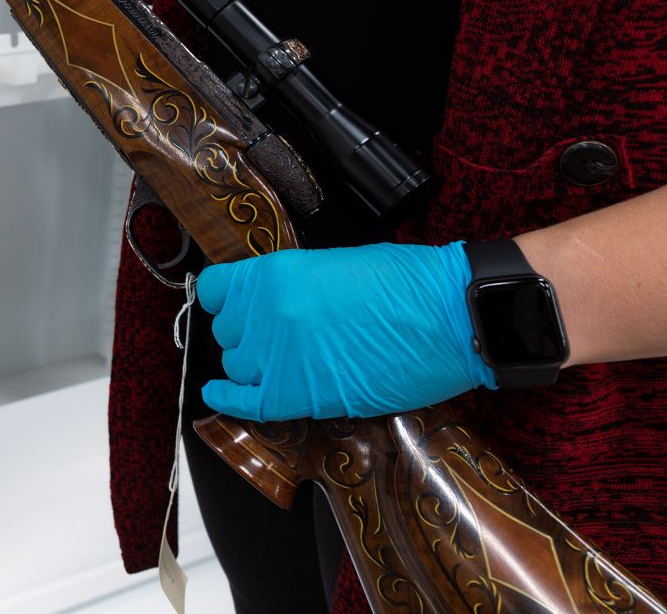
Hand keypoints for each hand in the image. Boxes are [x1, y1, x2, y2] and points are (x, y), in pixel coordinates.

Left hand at [196, 242, 494, 421]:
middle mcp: (265, 313)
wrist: (449, 317)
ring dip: (254, 364)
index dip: (228, 300)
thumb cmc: (406, 284)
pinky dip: (228, 399)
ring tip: (284, 361)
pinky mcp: (299, 395)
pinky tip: (218, 395)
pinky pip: (245, 402)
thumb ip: (291, 284)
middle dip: (248, 334)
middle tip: (278, 335)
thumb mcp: (333, 264)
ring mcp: (278, 356)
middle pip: (229, 332)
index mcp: (273, 273)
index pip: (217, 289)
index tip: (234, 306)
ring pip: (237, 365)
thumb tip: (271, 302)